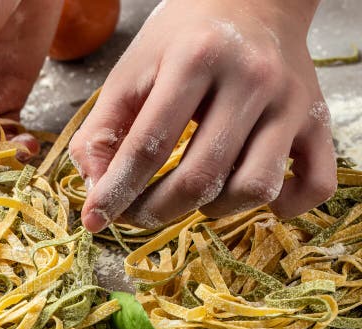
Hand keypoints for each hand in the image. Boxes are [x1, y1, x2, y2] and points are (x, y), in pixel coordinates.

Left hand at [70, 0, 335, 231]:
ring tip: (193, 192)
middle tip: (136, 213)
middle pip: (200, 176)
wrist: (252, 2)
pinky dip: (282, 206)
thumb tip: (97, 193)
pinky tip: (244, 191)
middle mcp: (251, 79)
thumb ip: (101, 131)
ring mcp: (292, 102)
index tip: (95, 219)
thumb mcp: (130, 73)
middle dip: (156, 210)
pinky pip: (314, 186)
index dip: (117, 191)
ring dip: (213, 208)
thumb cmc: (182, 41)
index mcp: (196, 58)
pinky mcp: (319, 121)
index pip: (149, 145)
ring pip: (254, 188)